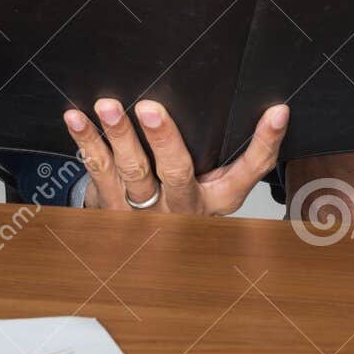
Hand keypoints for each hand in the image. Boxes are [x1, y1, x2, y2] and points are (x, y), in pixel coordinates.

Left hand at [64, 98, 288, 213]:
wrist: (140, 247)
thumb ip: (233, 152)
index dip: (266, 142)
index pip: (250, 170)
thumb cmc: (183, 198)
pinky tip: (77, 118)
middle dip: (164, 139)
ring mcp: (142, 208)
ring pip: (132, 172)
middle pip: (177, 173)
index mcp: (217, 198)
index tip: (276, 112)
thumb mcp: (217, 182)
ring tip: (109, 106)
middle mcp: (181, 207)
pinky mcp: (108, 202)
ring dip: (119, 136)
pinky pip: (97, 169)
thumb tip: (273, 108)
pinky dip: (87, 141)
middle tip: (151, 108)